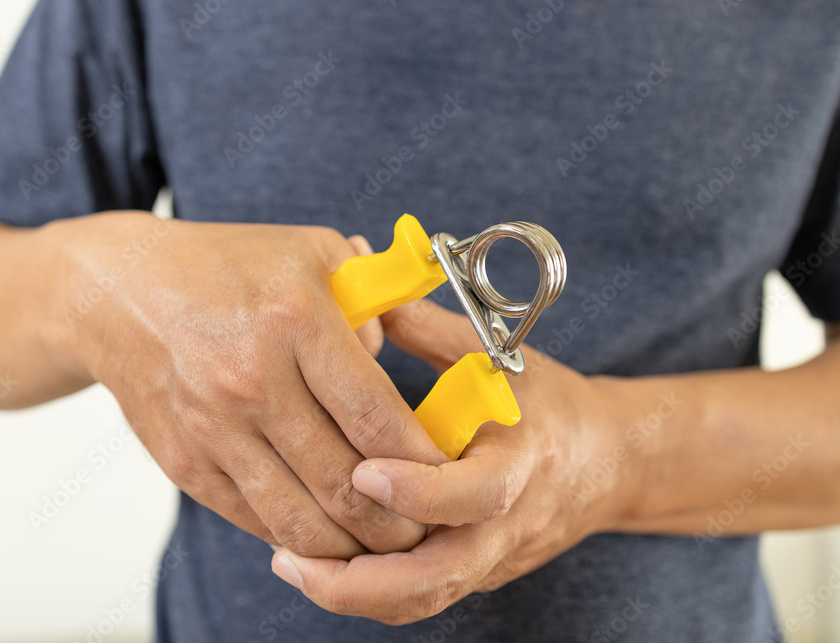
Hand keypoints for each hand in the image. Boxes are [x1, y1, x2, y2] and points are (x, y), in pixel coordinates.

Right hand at [44, 212, 445, 558]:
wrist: (117, 293)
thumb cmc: (224, 267)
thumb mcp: (310, 251)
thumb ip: (370, 300)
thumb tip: (396, 360)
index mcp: (294, 320)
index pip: (375, 414)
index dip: (422, 459)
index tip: (447, 474)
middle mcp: (252, 380)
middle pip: (343, 480)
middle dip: (398, 521)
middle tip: (426, 529)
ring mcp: (213, 428)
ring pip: (299, 519)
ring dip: (351, 547)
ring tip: (382, 547)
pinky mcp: (185, 461)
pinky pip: (253, 519)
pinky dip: (296, 540)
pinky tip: (324, 536)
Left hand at [269, 299, 633, 622]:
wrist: (605, 462)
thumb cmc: (546, 403)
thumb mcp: (499, 358)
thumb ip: (431, 330)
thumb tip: (365, 294)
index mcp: (522, 464)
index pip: (475, 495)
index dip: (418, 492)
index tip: (363, 472)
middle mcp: (507, 524)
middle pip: (437, 578)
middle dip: (361, 580)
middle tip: (293, 558)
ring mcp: (490, 559)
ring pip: (421, 601)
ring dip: (352, 594)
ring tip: (290, 564)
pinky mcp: (473, 574)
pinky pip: (418, 597)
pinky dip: (367, 592)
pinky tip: (318, 565)